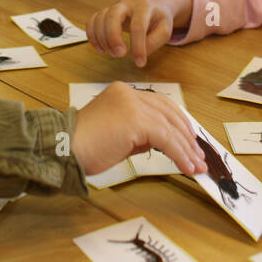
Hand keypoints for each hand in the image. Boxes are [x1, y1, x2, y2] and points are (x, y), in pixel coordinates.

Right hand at [71, 81, 206, 176]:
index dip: (178, 124)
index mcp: (122, 93)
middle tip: (199, 155)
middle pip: (168, 113)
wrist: (62, 150)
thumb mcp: (117, 136)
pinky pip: (166, 139)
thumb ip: (138, 134)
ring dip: (187, 149)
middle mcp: (129, 94)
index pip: (159, 105)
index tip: (190, 142)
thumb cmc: (82, 148)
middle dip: (187, 137)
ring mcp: (132, 104)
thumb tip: (162, 143)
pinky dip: (179, 154)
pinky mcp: (135, 120)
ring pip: (169, 127)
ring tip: (197, 166)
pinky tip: (187, 167)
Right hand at [86, 0, 192, 66]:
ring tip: (113, 54)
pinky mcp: (105, 13)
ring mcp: (114, 7)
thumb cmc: (159, 18)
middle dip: (113, 37)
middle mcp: (126, 4)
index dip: (138, 46)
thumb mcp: (165, 30)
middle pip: (112, 16)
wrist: (155, 4)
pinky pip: (92, 21)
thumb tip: (140, 53)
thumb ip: (154, 42)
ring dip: (103, 39)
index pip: (138, 26)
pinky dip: (92, 36)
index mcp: (144, 7)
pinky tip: (101, 49)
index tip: (140, 62)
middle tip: (119, 55)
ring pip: (100, 19)